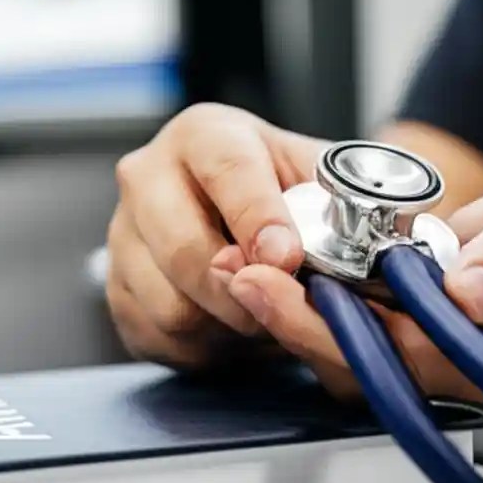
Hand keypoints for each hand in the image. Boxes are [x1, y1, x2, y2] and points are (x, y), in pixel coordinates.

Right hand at [105, 103, 326, 368]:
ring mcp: (123, 234)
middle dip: (242, 291)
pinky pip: (160, 336)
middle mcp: (148, 176)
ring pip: (172, 306)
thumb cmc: (282, 197)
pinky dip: (205, 345)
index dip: (259, 220)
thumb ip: (337, 201)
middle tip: (282, 305)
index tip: (287, 258)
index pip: (228, 174)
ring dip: (227, 325)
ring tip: (261, 313)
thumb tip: (367, 235)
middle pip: (184, 250)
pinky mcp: (116, 288)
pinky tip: (230, 326)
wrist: (241, 224)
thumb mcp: (318, 179)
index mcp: (204, 136)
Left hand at [228, 182, 482, 401]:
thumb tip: (465, 287)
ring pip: (360, 353)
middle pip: (357, 359)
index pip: (383, 352)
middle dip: (286, 319)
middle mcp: (462, 375)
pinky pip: (379, 337)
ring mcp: (453, 366)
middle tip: (229, 270)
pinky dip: (333, 309)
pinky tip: (295, 276)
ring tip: (244, 267)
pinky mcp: (448, 347)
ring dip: (299, 314)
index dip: (314, 321)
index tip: (263, 284)